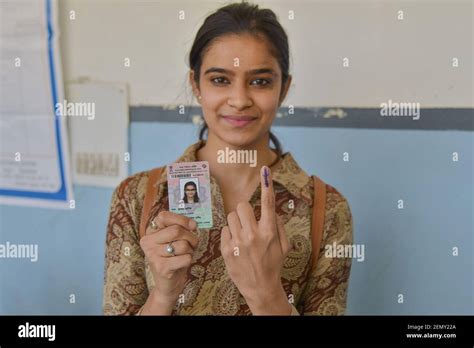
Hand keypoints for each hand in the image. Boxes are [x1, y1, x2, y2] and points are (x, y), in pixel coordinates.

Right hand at [139, 211, 198, 310]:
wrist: (167, 284)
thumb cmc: (173, 258)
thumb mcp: (174, 240)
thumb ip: (180, 228)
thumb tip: (193, 224)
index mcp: (150, 232)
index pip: (164, 216)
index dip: (181, 219)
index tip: (192, 226)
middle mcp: (148, 242)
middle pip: (176, 230)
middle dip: (190, 237)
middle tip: (192, 244)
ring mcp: (153, 255)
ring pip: (182, 245)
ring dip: (190, 250)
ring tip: (185, 255)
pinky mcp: (161, 268)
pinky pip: (185, 258)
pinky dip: (189, 260)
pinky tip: (182, 264)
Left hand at [220, 166, 291, 313]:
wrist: (260, 288)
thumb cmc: (273, 265)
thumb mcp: (284, 247)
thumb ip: (279, 226)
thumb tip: (272, 211)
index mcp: (269, 232)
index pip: (268, 203)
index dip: (267, 184)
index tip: (265, 169)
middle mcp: (253, 235)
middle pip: (242, 206)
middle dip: (245, 211)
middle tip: (248, 221)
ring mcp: (238, 243)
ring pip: (231, 217)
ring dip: (236, 222)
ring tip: (242, 236)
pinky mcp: (226, 249)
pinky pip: (224, 230)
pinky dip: (229, 234)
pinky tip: (236, 245)